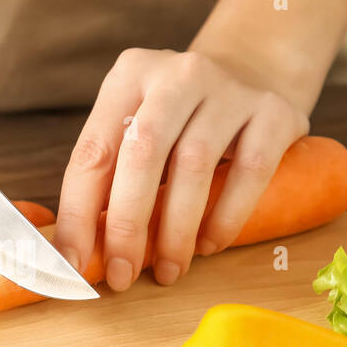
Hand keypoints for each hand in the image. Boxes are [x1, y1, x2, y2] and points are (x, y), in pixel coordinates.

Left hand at [55, 49, 309, 290]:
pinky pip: (249, 172)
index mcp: (129, 76)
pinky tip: (209, 245)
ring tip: (169, 269)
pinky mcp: (274, 110)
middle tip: (122, 275)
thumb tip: (81, 251)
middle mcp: (177, 75)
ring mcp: (229, 88)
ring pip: (194, 166)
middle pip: (142, 155)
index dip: (77, 213)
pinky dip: (226, 217)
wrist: (257, 71)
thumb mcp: (139, 124)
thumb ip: (112, 175)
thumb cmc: (182, 117)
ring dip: (176, 231)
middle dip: (127, 226)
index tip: (72, 263)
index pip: (93, 151)